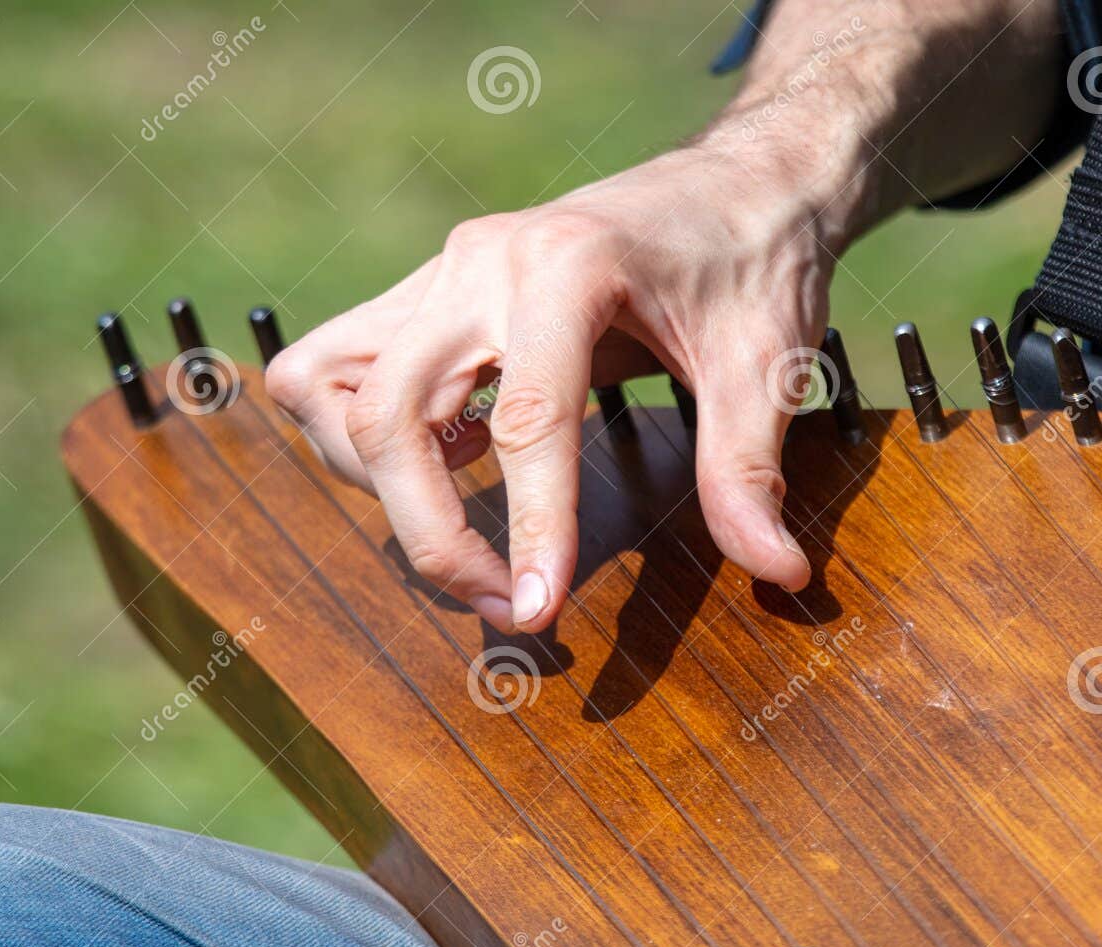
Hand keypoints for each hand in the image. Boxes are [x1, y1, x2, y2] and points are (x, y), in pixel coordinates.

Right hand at [267, 144, 825, 632]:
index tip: (538, 611)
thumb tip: (776, 571)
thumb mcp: (767, 365)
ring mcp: (442, 271)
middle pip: (385, 415)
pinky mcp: (429, 291)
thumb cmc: (753, 261)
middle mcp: (480, 262)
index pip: (523, 420)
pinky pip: (336, 368)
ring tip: (458, 526)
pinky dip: (363, 433)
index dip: (528, 527)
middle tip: (502, 602)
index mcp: (568, 268)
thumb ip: (749, 471)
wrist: (737, 180)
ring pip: (325, 386)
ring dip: (371, 478)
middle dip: (426, 532)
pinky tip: (447, 461)